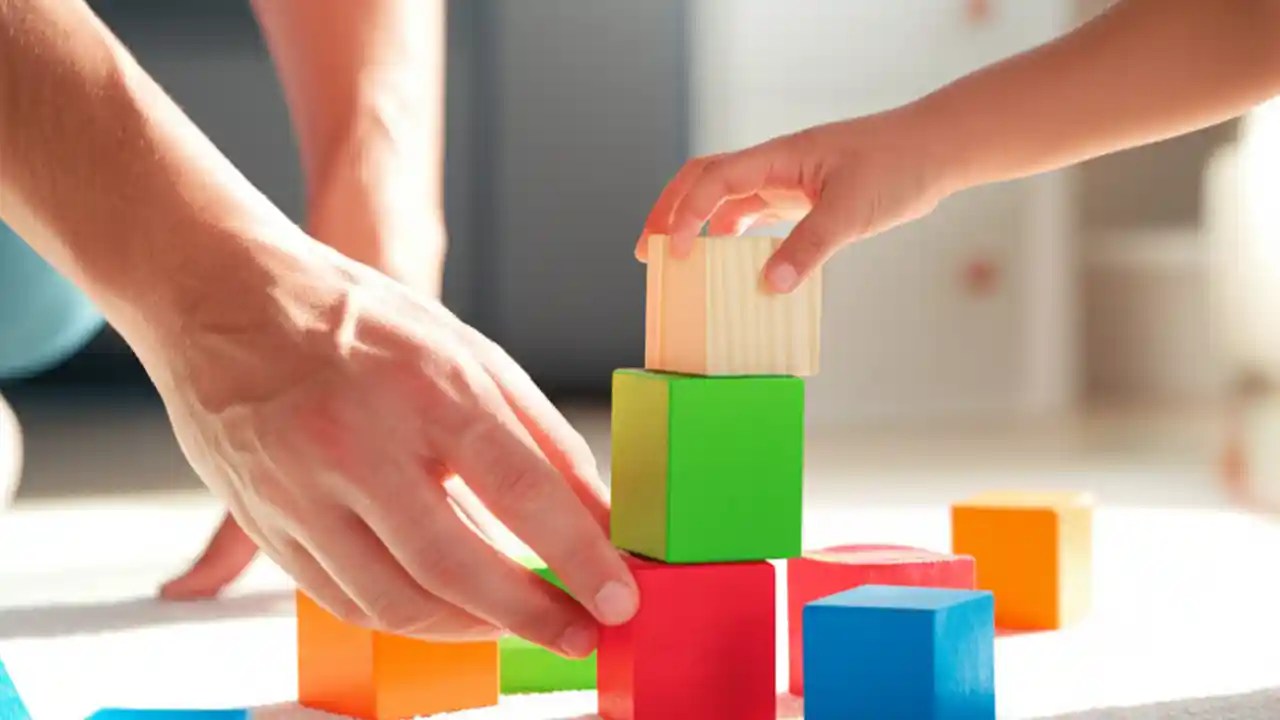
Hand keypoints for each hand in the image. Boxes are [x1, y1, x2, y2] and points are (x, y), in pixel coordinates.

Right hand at [153, 242, 636, 653]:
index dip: (579, 556)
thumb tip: (598, 517)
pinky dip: (406, 618)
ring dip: (469, 627)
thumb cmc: (360, 322)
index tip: (619, 599)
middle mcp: (359, 442)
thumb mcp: (467, 352)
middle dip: (529, 615)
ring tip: (513, 621)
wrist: (226, 299)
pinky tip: (446, 609)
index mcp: (426, 387)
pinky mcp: (267, 523)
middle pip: (455, 565)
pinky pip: (344, 600)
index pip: (522, 490)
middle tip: (577, 635)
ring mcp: (302, 489)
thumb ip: (539, 435)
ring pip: (395, 601)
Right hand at [639, 106, 958, 292]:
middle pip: (704, 180)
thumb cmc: (899, 166)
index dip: (688, 213)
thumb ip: (809, 248)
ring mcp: (787, 181)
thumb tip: (768, 286)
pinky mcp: (802, 198)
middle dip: (671, 212)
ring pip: (724, 198)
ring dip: (695, 224)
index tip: (676, 252)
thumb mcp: (853, 211)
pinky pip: (753, 215)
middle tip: (648, 250)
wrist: (935, 151)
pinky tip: (726, 260)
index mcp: (780, 157)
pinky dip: (731, 235)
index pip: (716, 179)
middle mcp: (775, 166)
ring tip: (676, 259)